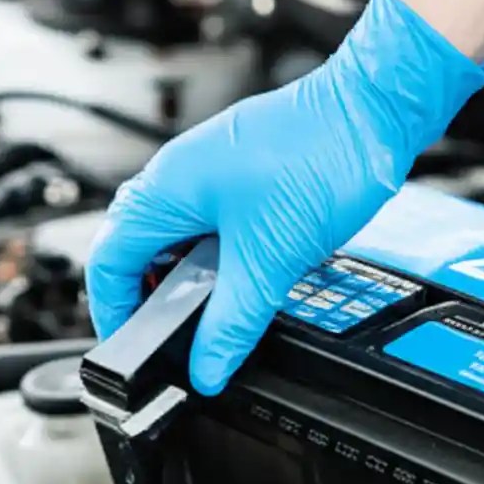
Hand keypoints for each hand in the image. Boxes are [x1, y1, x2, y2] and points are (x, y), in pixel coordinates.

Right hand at [85, 0, 483, 394]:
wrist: (375, 113)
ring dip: (197, 282)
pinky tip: (254, 280)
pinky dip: (226, 261)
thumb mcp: (268, 261)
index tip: (133, 351)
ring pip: (184, 241)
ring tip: (222, 317)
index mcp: (165, 190)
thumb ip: (232, 323)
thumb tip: (207, 370)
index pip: (109, 262)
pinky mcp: (248, 176)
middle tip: (180, 341)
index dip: (114, 313)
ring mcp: (214, 172)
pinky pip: (219, 227)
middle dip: (158, 301)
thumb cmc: (321, 156)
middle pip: (142, 252)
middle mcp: (180, 176)